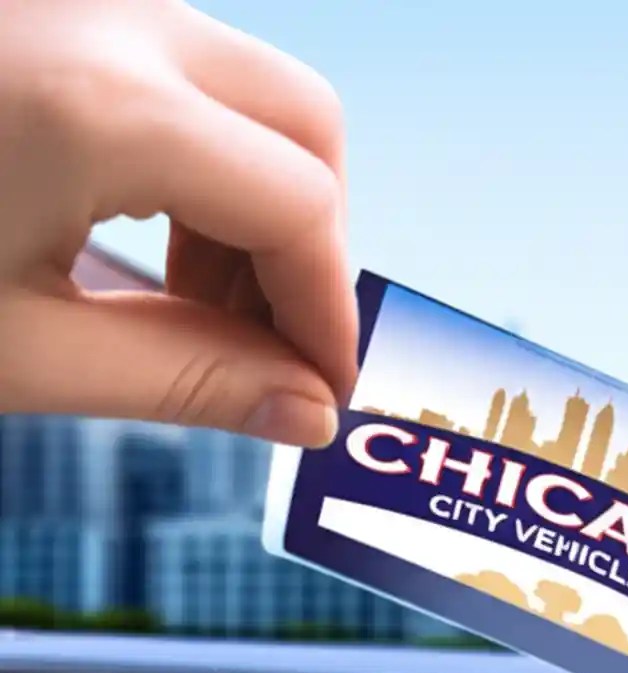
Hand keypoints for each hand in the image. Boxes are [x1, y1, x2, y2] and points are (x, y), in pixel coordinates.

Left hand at [0, 0, 355, 446]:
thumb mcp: (15, 351)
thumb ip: (185, 379)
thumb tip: (307, 410)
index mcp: (103, 108)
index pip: (299, 206)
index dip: (329, 311)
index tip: (325, 386)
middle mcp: (114, 19)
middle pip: (306, 123)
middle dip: (312, 245)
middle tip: (269, 342)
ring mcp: (88, 0)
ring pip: (253, 94)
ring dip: (257, 203)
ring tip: (194, 299)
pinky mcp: (64, 9)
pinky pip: (186, 73)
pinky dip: (203, 158)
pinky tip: (147, 230)